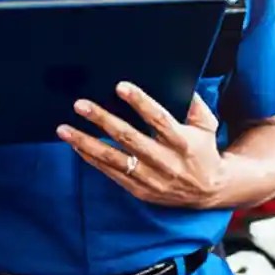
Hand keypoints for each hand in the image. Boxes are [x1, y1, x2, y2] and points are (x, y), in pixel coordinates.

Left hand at [57, 82, 223, 208]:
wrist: (210, 192)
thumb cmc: (204, 150)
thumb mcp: (208, 125)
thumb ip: (195, 104)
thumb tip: (180, 83)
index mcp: (183, 142)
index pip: (158, 119)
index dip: (140, 102)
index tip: (120, 86)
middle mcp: (165, 161)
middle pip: (129, 138)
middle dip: (102, 120)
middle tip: (80, 105)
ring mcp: (150, 179)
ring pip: (113, 159)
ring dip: (86, 143)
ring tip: (64, 129)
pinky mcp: (140, 190)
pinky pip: (111, 173)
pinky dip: (91, 159)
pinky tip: (76, 145)